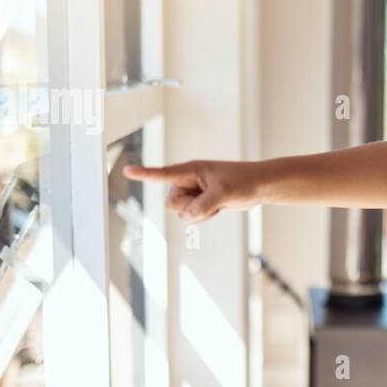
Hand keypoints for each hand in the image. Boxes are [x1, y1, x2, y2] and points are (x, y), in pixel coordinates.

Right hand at [123, 160, 260, 223]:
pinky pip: (192, 217)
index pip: (162, 173)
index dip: (145, 174)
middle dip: (188, 208)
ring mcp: (193, 192)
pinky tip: (217, 207)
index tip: (127, 170)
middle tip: (210, 199)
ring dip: (199, 214)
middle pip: (171, 203)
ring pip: (182, 213)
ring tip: (217, 201)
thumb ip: (203, 205)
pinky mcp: (199, 202)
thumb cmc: (243, 182)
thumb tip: (187, 217)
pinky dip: (204, 216)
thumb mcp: (223, 194)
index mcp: (190, 170)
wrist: (258, 186)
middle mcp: (187, 180)